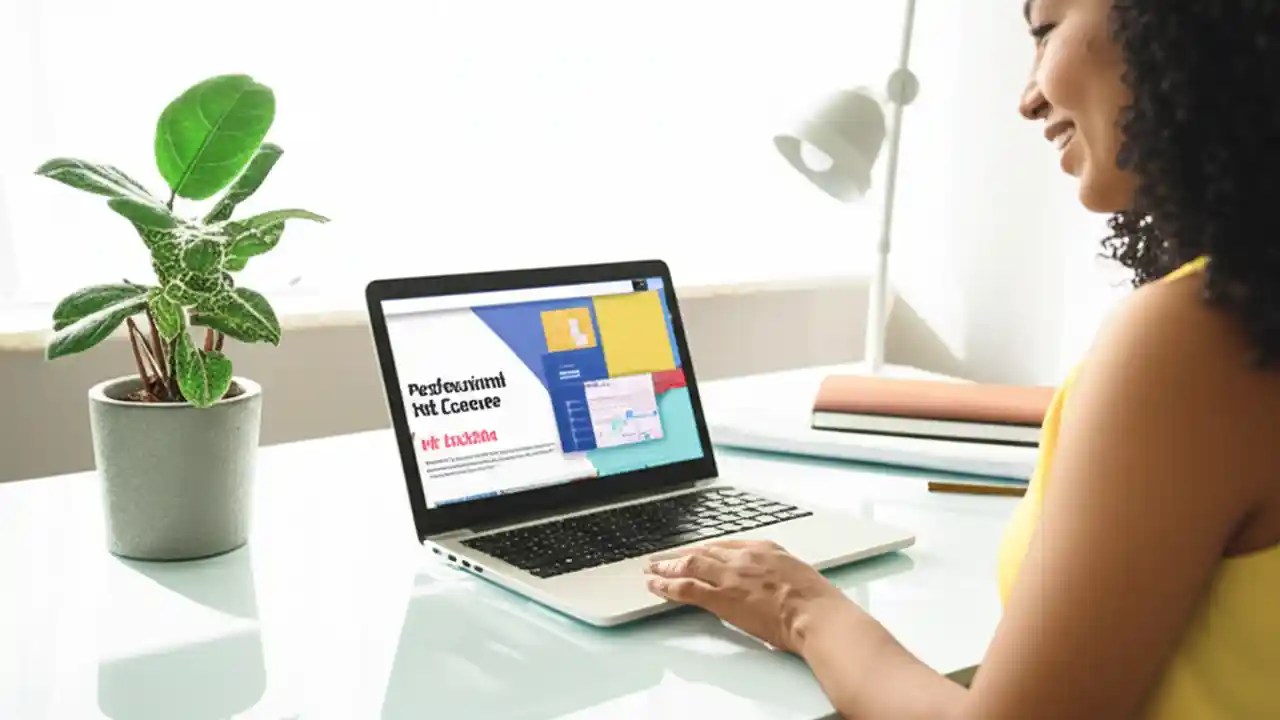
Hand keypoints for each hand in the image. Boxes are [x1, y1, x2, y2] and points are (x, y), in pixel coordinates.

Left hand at [643, 539, 852, 653]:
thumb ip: (776, 571)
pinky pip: (685, 588)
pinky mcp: (720, 597)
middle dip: (680, 555)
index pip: (724, 544)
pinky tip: (655, 585)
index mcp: (762, 548)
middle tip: (663, 557)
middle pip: (702, 552)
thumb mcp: (796, 572)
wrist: (814, 613)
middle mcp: (742, 557)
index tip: (694, 552)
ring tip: (652, 570)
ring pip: (688, 565)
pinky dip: (666, 585)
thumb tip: (769, 581)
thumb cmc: (814, 600)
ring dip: (667, 567)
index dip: (705, 550)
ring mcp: (730, 575)